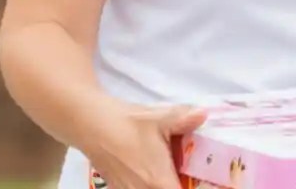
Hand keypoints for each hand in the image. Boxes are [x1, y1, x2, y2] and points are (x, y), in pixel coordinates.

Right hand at [83, 103, 207, 188]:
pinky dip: (149, 185)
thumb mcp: (162, 118)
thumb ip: (186, 120)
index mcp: (159, 181)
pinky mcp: (117, 188)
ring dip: (164, 184)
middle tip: (188, 176)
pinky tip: (153, 173)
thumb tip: (204, 114)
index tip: (202, 182)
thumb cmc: (129, 123)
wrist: (91, 124)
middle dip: (178, 185)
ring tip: (172, 173)